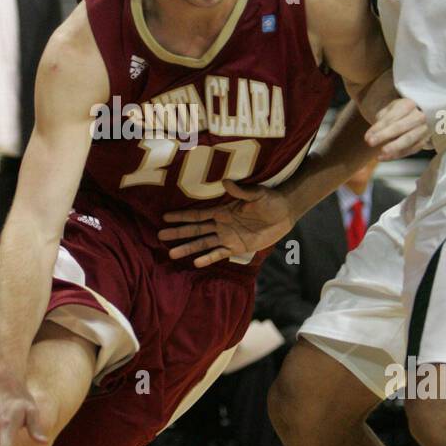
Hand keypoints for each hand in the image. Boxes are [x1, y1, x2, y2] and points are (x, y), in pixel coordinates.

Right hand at [158, 180, 294, 267]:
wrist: (284, 213)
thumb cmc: (270, 199)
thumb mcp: (256, 193)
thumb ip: (241, 190)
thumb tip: (225, 181)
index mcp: (223, 210)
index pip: (198, 215)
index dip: (181, 216)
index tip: (165, 217)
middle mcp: (221, 224)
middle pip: (195, 230)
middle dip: (178, 233)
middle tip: (160, 236)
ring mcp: (228, 237)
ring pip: (203, 243)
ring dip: (188, 248)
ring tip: (172, 253)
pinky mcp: (237, 247)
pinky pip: (219, 254)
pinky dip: (208, 258)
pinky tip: (196, 263)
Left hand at [365, 98, 431, 159]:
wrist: (418, 116)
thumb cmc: (399, 112)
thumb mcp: (390, 109)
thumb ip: (381, 119)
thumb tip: (372, 134)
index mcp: (408, 105)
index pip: (391, 117)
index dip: (378, 127)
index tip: (367, 137)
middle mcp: (419, 116)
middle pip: (400, 127)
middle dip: (384, 135)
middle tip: (370, 143)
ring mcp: (423, 130)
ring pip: (408, 140)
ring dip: (393, 147)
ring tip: (380, 153)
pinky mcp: (423, 142)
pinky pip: (410, 150)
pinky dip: (396, 155)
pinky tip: (383, 157)